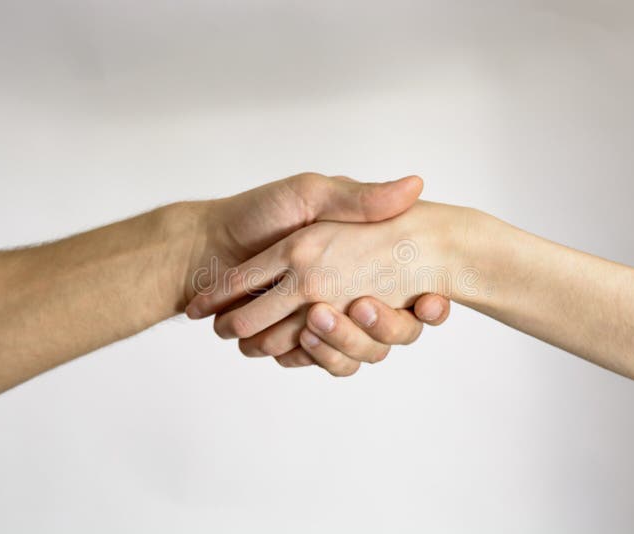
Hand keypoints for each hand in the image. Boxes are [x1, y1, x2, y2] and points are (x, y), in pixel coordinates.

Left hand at [184, 173, 451, 368]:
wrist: (203, 245)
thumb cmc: (257, 211)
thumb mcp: (312, 194)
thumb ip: (359, 198)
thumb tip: (415, 185)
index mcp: (357, 261)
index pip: (409, 293)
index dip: (429, 306)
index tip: (431, 303)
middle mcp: (345, 294)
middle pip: (387, 330)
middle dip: (385, 325)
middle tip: (366, 306)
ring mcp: (320, 321)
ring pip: (355, 350)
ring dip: (343, 341)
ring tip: (319, 316)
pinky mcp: (297, 342)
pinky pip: (319, 361)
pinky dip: (311, 356)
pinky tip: (302, 338)